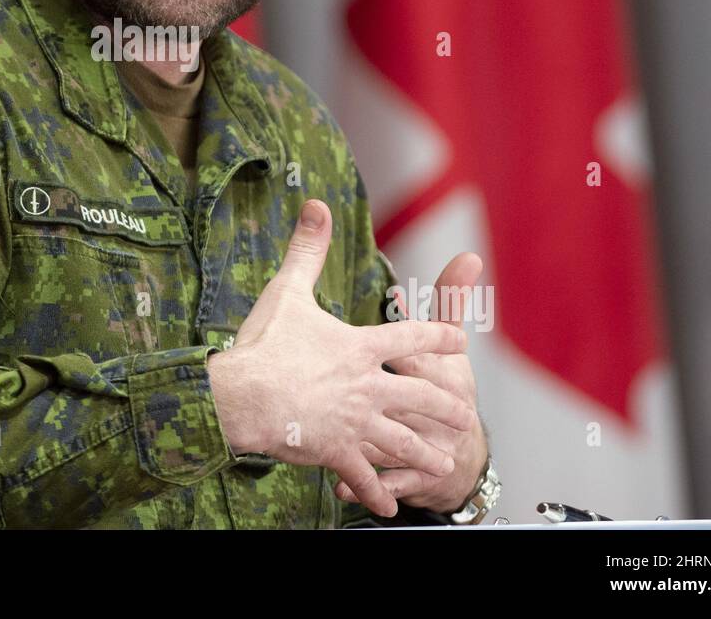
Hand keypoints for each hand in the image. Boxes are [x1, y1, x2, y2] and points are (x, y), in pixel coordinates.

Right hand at [208, 200, 477, 518]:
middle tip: (466, 414)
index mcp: (361, 346)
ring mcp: (356, 422)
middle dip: (446, 406)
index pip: (411, 337)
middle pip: (421, 396)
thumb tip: (318, 204)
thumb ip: (308, 248)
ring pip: (403, 440)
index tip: (460, 341)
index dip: (438, 338)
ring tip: (444, 463)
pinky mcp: (338, 450)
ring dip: (425, 453)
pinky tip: (390, 506)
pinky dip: (377, 492)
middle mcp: (368, 385)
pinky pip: (364, 476)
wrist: (244, 395)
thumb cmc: (264, 343)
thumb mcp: (288, 289)